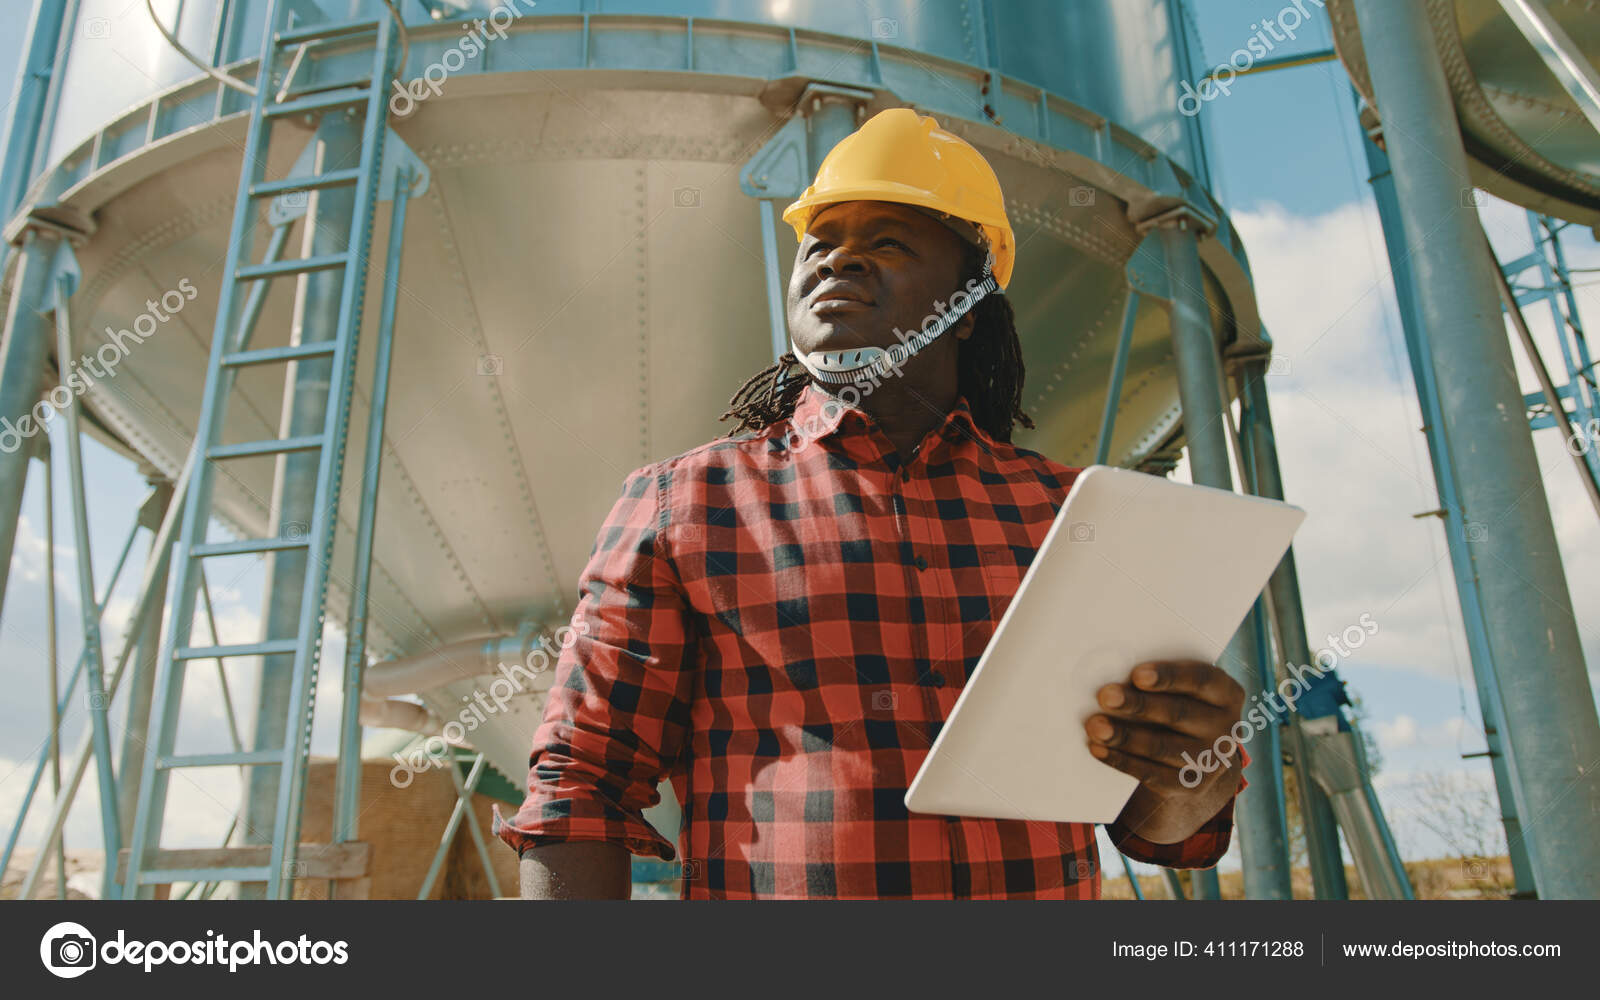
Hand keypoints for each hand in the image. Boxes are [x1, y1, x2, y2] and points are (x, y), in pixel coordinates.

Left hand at [1084, 660, 1246, 843]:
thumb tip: (1113, 674)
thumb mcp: (1182, 689)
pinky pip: (1152, 773)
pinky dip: (1121, 760)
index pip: (1201, 680)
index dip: (1169, 677)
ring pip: (1162, 746)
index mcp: (1227, 693)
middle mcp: (1227, 727)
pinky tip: (1098, 749)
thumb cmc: (1178, 703)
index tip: (1137, 674)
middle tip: (1105, 696)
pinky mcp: (1191, 785)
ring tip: (1095, 725)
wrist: (1196, 755)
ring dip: (1124, 736)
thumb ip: (1158, 681)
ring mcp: (1211, 759)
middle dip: (1138, 705)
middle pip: (1178, 713)